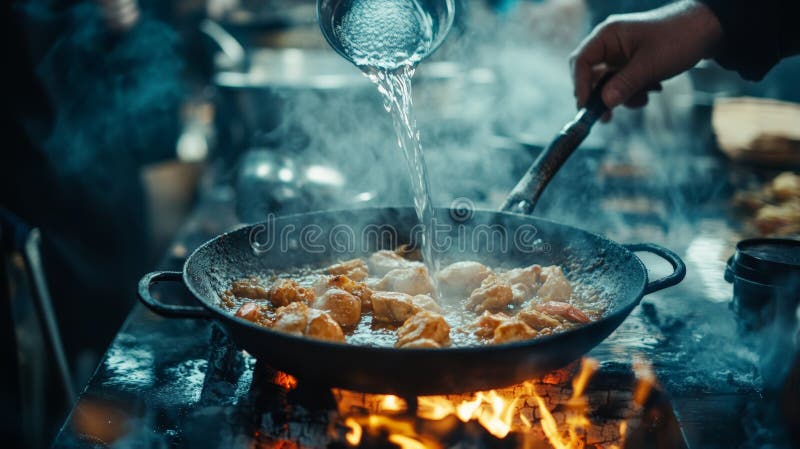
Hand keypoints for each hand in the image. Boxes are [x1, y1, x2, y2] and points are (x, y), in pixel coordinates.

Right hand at [570, 0, 722, 112]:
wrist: (708, 30)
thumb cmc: (679, 38)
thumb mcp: (650, 65)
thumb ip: (624, 84)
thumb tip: (604, 103)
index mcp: (608, 35)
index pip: (581, 62)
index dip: (580, 86)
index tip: (587, 107)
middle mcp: (610, 44)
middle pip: (591, 75)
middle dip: (601, 97)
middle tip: (607, 117)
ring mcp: (621, 54)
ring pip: (608, 83)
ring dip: (622, 96)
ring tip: (644, 98)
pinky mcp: (632, 62)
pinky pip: (623, 82)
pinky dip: (634, 92)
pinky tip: (652, 90)